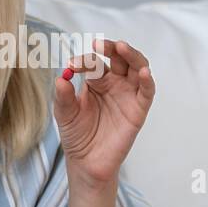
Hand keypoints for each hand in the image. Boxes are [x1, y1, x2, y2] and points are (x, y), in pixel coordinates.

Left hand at [53, 38, 155, 188]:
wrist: (87, 162)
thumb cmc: (77, 135)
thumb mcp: (65, 114)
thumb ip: (63, 96)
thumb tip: (60, 77)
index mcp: (96, 80)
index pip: (94, 62)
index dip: (83, 61)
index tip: (71, 65)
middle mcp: (115, 83)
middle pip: (119, 58)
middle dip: (110, 48)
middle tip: (98, 44)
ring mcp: (128, 94)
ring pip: (137, 67)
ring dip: (131, 55)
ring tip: (121, 47)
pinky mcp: (138, 109)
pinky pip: (147, 91)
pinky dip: (147, 80)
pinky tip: (142, 72)